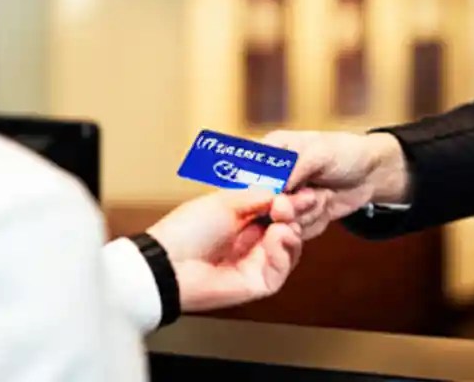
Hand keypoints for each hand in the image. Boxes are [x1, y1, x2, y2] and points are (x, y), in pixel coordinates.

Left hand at [147, 188, 315, 312]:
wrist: (169, 263)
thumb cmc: (187, 229)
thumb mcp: (225, 202)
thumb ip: (257, 196)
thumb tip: (282, 192)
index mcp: (241, 222)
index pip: (277, 212)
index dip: (291, 202)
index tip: (303, 190)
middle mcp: (251, 243)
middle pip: (288, 229)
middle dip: (296, 214)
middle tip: (301, 200)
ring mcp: (256, 265)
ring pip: (289, 249)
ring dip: (292, 231)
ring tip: (283, 220)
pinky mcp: (258, 284)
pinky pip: (280, 269)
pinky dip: (284, 251)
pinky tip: (278, 235)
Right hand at [261, 130, 409, 238]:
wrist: (371, 174)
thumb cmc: (344, 152)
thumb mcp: (320, 152)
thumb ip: (296, 168)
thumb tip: (277, 188)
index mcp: (270, 153)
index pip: (245, 172)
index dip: (252, 188)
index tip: (272, 195)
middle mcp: (272, 179)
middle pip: (259, 203)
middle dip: (284, 206)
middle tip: (307, 196)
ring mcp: (284, 201)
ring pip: (279, 221)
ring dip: (302, 213)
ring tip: (319, 197)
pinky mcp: (298, 219)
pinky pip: (296, 230)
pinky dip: (313, 222)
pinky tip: (326, 206)